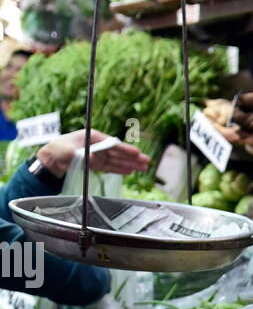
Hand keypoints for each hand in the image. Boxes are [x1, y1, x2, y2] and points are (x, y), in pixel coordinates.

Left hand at [36, 130, 150, 179]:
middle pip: (118, 152)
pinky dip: (120, 169)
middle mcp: (97, 146)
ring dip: (130, 164)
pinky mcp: (95, 165)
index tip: (136, 153)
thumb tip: (93, 157)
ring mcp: (97, 155)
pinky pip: (111, 167)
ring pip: (117, 160)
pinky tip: (130, 171)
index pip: (112, 144)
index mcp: (92, 137)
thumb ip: (80, 154)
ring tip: (143, 167)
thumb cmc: (57, 151)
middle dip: (132, 157)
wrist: (50, 161)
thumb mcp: (67, 151)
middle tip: (147, 161)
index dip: (125, 149)